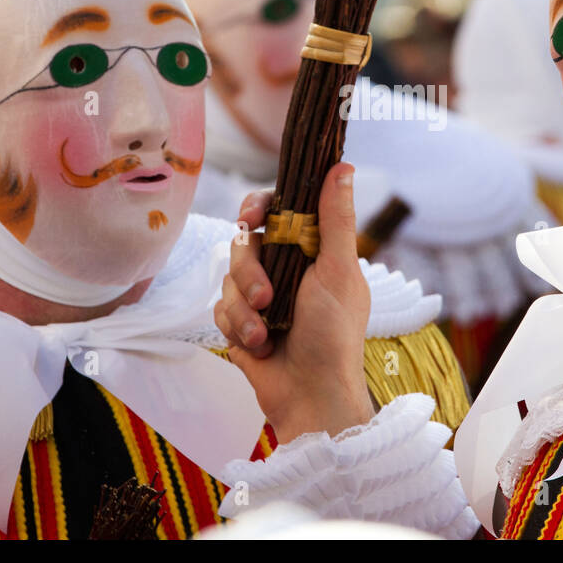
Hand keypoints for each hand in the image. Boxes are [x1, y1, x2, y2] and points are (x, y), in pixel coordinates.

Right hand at [214, 163, 374, 443]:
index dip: (258, 208)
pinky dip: (237, 327)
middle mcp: (285, 268)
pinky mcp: (240, 323)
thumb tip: (343, 166)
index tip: (251, 219)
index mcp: (313, 251)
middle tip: (266, 297)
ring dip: (244, 307)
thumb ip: (336, 218)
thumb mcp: (340, 271)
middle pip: (245, 242)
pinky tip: (259, 346)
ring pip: (228, 276)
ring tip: (265, 331)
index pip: (277, 210)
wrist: (310, 396)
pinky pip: (220, 308)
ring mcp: (260, 296)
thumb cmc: (334, 335)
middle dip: (250, 271)